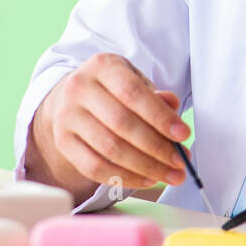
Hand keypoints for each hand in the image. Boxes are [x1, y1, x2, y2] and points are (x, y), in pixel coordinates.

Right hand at [32, 52, 189, 194]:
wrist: (71, 96)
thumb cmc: (111, 89)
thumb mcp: (134, 80)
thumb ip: (155, 96)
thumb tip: (173, 109)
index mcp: (102, 66)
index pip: (133, 93)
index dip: (160, 117)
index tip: (183, 134)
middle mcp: (80, 88)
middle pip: (122, 124)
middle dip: (157, 147)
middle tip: (180, 161)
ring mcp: (67, 116)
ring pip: (110, 149)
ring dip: (145, 167)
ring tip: (169, 174)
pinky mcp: (62, 142)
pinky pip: (94, 168)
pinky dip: (124, 177)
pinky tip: (146, 179)